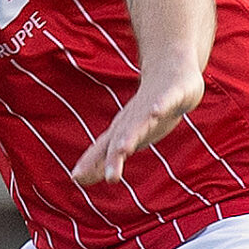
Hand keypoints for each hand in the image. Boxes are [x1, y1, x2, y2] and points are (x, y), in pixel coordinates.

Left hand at [71, 66, 203, 185]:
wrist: (171, 69)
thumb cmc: (147, 109)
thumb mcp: (125, 137)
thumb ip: (103, 159)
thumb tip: (77, 179)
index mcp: (121, 131)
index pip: (103, 150)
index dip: (91, 163)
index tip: (76, 179)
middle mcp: (133, 119)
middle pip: (120, 140)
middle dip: (113, 159)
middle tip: (110, 179)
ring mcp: (152, 105)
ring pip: (140, 123)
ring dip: (131, 136)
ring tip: (123, 150)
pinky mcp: (172, 93)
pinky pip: (165, 100)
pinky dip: (160, 105)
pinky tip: (156, 111)